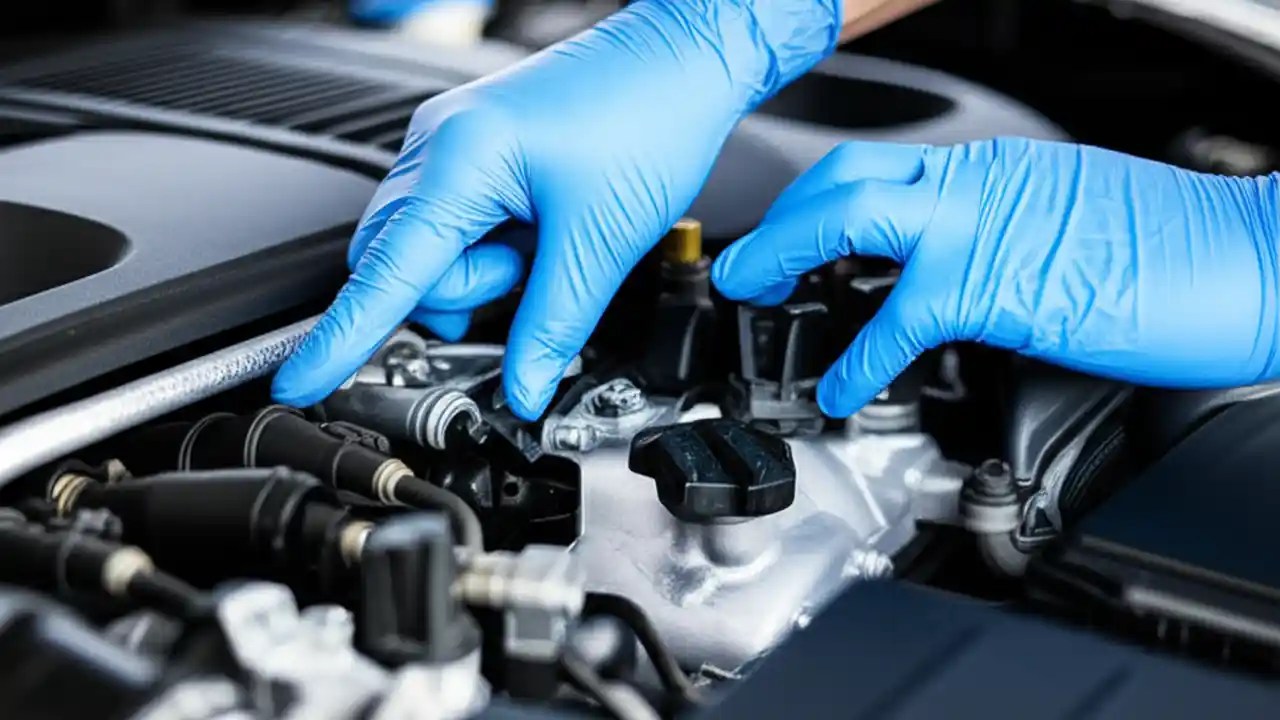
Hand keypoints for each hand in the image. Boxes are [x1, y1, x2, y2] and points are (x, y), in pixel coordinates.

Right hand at [271, 0, 839, 418]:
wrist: (686, 55)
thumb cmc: (650, 114)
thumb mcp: (602, 241)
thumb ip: (552, 326)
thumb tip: (524, 387)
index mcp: (460, 161)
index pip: (385, 272)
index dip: (342, 337)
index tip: (301, 382)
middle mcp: (440, 146)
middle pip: (402, 264)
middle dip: (460, 293)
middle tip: (529, 274)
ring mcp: (454, 145)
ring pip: (431, 248)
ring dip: (485, 269)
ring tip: (549, 239)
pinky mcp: (477, 151)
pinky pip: (457, 222)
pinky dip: (493, 245)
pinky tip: (540, 228)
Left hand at [712, 138, 1279, 416]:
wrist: (1253, 262)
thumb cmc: (1175, 255)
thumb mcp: (1062, 223)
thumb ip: (994, 236)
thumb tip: (947, 273)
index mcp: (993, 169)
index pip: (879, 168)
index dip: (816, 201)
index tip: (788, 236)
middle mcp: (979, 183)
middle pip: (844, 177)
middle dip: (779, 220)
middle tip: (746, 266)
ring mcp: (985, 226)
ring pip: (851, 217)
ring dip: (785, 258)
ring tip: (755, 299)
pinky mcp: (1000, 284)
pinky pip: (901, 317)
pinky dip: (857, 358)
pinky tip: (842, 390)